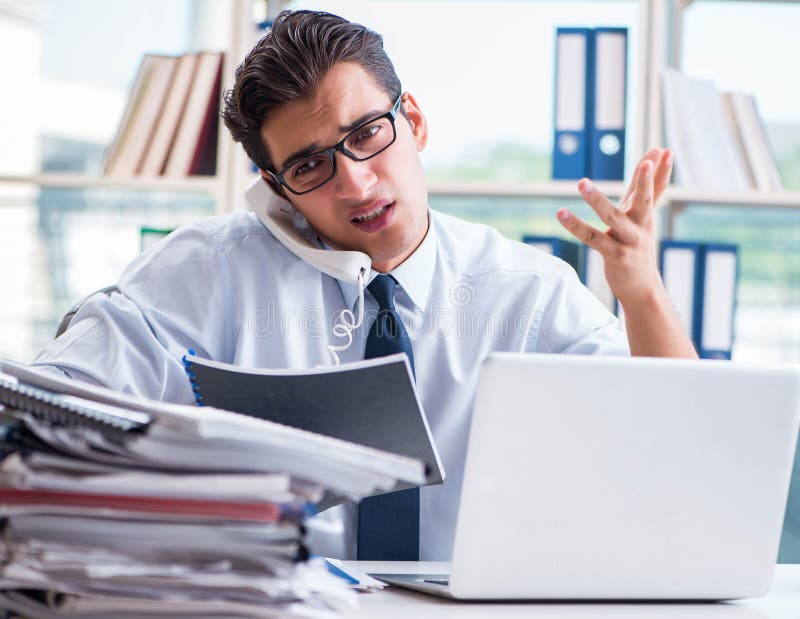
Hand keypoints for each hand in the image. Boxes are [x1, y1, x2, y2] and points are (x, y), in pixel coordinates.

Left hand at [557, 148, 672, 307]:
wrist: (642, 288)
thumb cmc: (637, 246)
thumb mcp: (642, 218)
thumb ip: (646, 191)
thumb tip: (656, 161)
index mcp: (645, 215)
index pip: (656, 190)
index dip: (661, 171)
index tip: (665, 150)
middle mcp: (640, 226)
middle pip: (644, 201)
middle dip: (645, 182)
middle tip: (646, 163)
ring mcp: (628, 241)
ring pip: (612, 217)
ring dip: (597, 200)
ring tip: (582, 182)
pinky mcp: (614, 255)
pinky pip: (592, 238)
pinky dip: (576, 226)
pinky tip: (562, 213)